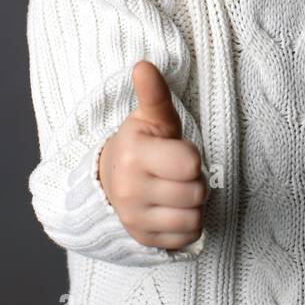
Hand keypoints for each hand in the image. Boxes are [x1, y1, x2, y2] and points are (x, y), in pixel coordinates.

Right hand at [98, 60, 207, 250]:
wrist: (109, 182)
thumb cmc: (141, 145)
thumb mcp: (149, 118)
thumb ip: (153, 94)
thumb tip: (144, 65)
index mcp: (134, 155)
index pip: (190, 163)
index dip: (191, 156)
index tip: (176, 152)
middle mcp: (130, 190)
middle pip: (196, 193)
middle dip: (194, 181)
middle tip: (176, 173)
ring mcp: (135, 219)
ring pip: (193, 218)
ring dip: (192, 204)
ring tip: (176, 190)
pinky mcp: (143, 240)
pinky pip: (187, 237)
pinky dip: (187, 225)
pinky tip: (172, 209)